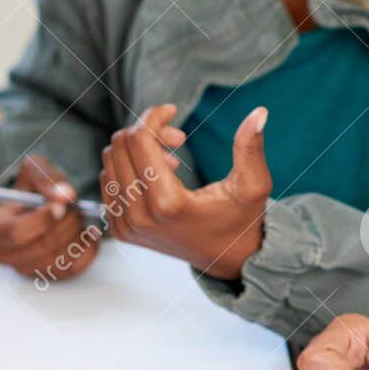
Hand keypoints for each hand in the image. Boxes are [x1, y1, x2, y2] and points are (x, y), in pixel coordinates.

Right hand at [0, 154, 97, 279]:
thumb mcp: (35, 170)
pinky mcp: (51, 275)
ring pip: (61, 258)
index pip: (17, 233)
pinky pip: (76, 267)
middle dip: (66, 223)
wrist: (41, 205)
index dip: (43, 220)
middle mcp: (6, 255)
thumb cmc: (34, 187)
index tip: (62, 206)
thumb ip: (47, 179)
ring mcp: (28, 269)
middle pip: (42, 246)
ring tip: (78, 216)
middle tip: (75, 207)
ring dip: (77, 234)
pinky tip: (88, 232)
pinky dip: (88, 248)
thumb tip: (65, 196)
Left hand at [98, 103, 269, 278]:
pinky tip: (156, 174)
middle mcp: (140, 217)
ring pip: (110, 161)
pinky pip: (108, 181)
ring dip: (137, 149)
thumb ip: (251, 148)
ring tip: (170, 158)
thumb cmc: (241, 220)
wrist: (227, 259)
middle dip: (147, 131)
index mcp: (168, 204)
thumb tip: (260, 112)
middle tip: (178, 137)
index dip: (153, 116)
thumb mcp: (253, 185)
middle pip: (120, 147)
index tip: (172, 110)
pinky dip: (128, 167)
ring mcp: (126, 226)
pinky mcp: (120, 230)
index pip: (138, 141)